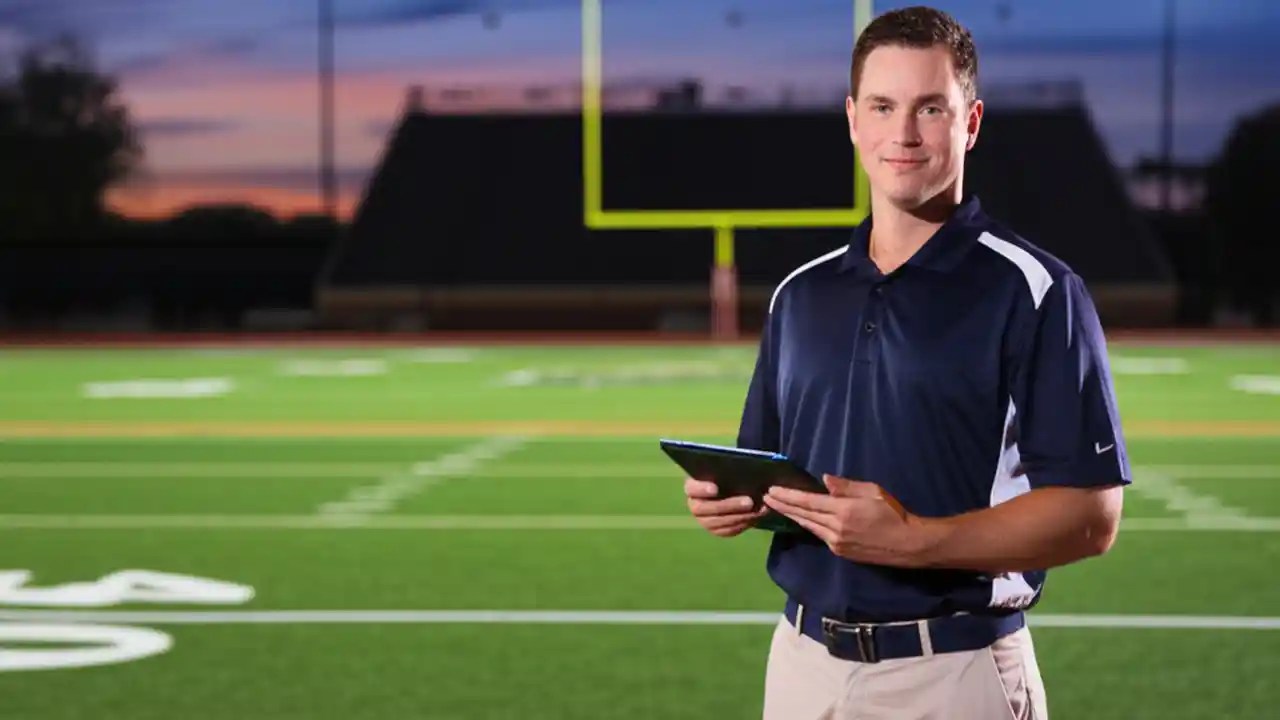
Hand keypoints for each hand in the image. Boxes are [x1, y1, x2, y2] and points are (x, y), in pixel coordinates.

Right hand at [684, 477, 768, 537]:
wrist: (732, 490)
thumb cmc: (728, 475)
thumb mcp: (726, 470)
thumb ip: (728, 470)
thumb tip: (740, 469)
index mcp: (693, 486)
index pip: (692, 488)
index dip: (702, 489)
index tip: (715, 488)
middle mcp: (695, 505)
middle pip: (705, 509)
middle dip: (729, 505)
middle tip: (749, 501)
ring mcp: (704, 520)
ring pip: (717, 522)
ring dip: (739, 517)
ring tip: (758, 510)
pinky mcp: (716, 530)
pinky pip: (727, 531)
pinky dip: (742, 524)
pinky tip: (756, 517)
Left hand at [763, 474, 919, 565]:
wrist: (907, 543)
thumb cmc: (893, 513)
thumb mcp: (872, 491)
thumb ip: (846, 486)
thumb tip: (825, 479)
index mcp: (842, 510)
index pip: (808, 501)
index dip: (788, 496)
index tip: (772, 490)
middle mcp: (835, 528)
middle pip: (803, 515)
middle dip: (783, 505)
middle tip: (765, 497)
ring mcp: (836, 542)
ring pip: (808, 526)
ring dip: (791, 516)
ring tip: (776, 507)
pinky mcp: (840, 551)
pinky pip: (818, 535)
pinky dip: (806, 525)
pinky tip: (799, 519)